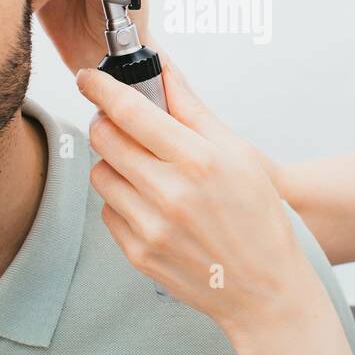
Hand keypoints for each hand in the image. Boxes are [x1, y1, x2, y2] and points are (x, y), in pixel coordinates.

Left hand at [76, 53, 316, 335]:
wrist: (265, 288)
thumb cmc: (259, 216)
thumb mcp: (238, 152)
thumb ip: (192, 108)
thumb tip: (163, 66)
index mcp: (199, 160)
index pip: (130, 111)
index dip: (101, 88)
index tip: (88, 77)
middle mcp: (170, 193)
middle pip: (105, 139)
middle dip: (106, 122)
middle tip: (121, 122)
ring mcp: (151, 227)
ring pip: (100, 175)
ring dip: (114, 163)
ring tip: (144, 168)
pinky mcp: (138, 254)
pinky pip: (108, 211)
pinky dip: (122, 200)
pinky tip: (152, 204)